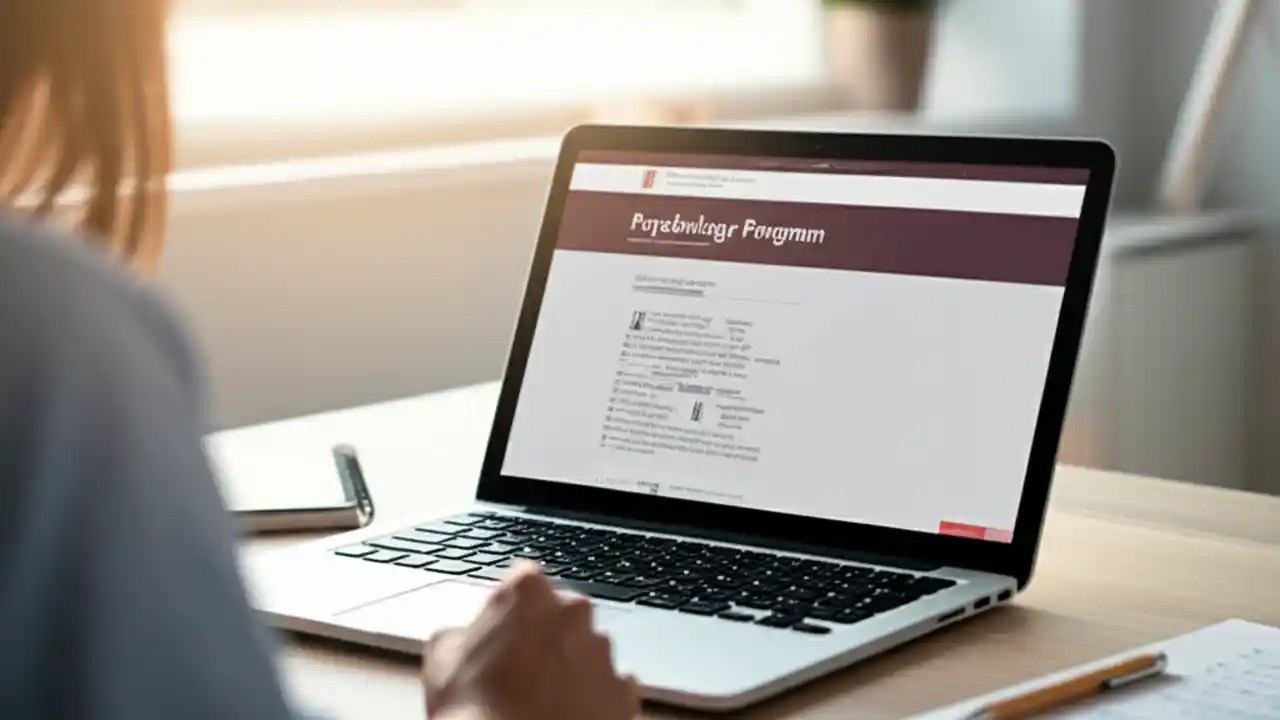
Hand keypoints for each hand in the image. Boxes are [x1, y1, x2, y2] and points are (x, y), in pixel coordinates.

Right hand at [422, 563, 639, 719]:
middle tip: (521, 671)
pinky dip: (594, 699)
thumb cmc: (474, 709)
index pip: (522, 583)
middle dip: (547, 636)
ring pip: (588, 651)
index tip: (502, 633)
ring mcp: (603, 651)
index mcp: (528, 591)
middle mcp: (574, 611)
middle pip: (562, 614)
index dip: (511, 611)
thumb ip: (458, 633)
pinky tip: (568, 715)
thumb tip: (461, 637)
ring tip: (543, 701)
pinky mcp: (625, 690)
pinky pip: (611, 688)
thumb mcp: (441, 660)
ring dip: (571, 668)